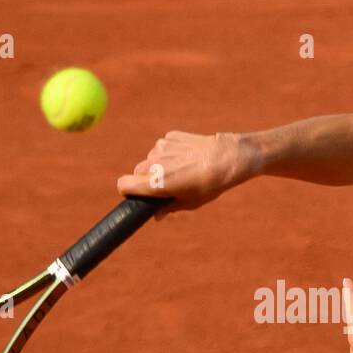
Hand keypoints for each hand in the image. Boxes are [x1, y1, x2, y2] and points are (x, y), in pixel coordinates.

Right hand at [116, 131, 248, 219]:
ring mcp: (160, 147)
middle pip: (137, 172)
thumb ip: (167, 208)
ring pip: (151, 159)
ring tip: (182, 170)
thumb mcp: (189, 202)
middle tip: (165, 186)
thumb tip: (156, 215)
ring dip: (159, 165)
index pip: (123, 185)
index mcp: (154, 183)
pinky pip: (163, 148)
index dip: (128, 191)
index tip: (137, 195)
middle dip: (146, 180)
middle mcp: (153, 163)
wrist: (228, 158)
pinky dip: (170, 153)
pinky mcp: (170, 136)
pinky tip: (188, 157)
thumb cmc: (209, 185)